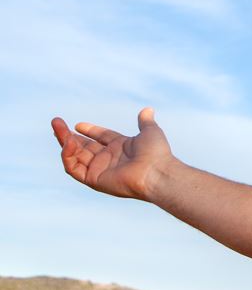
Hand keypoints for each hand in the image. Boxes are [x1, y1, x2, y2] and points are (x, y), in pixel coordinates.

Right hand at [52, 107, 175, 200]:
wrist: (156, 172)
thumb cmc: (156, 153)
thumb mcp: (150, 132)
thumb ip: (145, 121)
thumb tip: (148, 110)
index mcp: (121, 148)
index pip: (100, 138)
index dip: (89, 130)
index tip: (78, 125)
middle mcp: (109, 159)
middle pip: (84, 146)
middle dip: (69, 135)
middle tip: (56, 122)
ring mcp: (100, 170)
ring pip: (75, 156)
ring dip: (64, 142)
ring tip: (57, 127)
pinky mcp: (93, 180)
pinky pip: (74, 168)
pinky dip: (68, 156)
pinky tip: (68, 143)